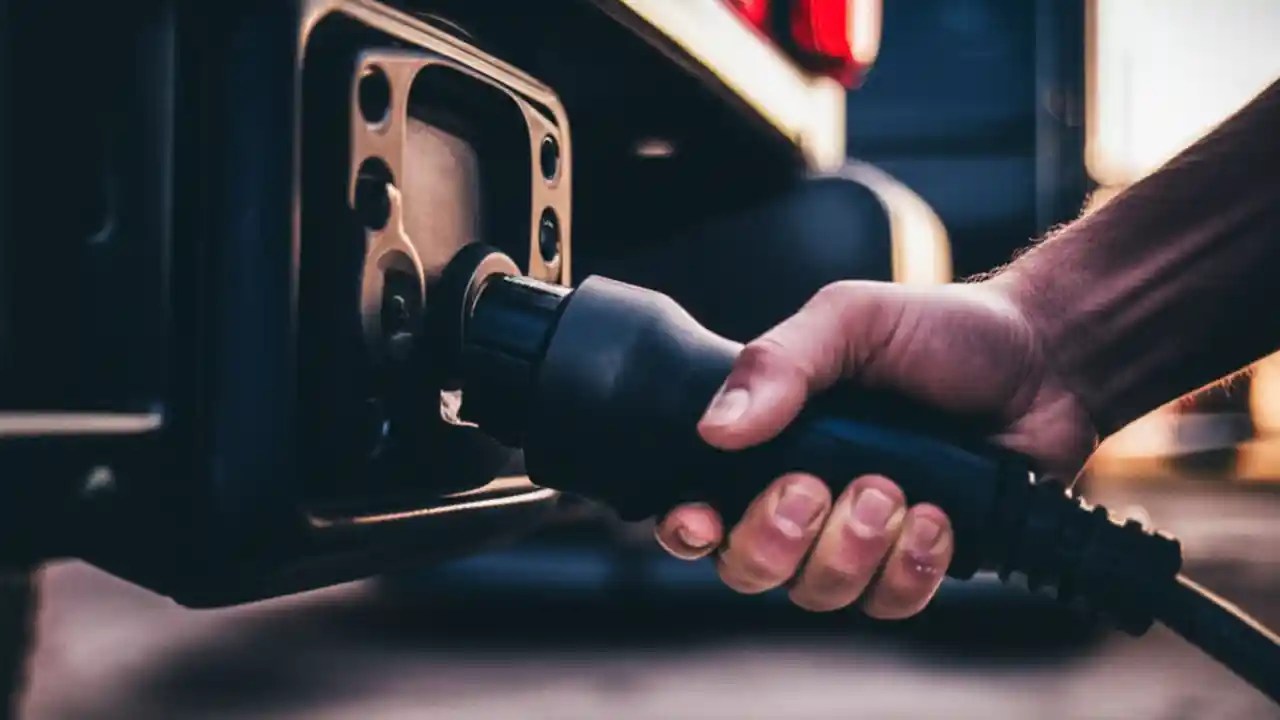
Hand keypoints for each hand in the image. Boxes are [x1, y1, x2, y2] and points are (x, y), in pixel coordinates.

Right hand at [654, 280, 1096, 616]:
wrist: (1041, 359)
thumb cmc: (938, 332)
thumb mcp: (848, 318)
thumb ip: (777, 362)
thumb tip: (716, 427)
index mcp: (771, 442)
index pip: (700, 506)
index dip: (688, 527)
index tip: (703, 519)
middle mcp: (806, 498)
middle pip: (748, 567)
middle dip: (775, 537)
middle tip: (816, 487)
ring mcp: (861, 538)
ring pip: (819, 590)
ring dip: (853, 547)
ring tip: (896, 490)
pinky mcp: (918, 564)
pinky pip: (890, 602)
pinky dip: (911, 565)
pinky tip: (938, 517)